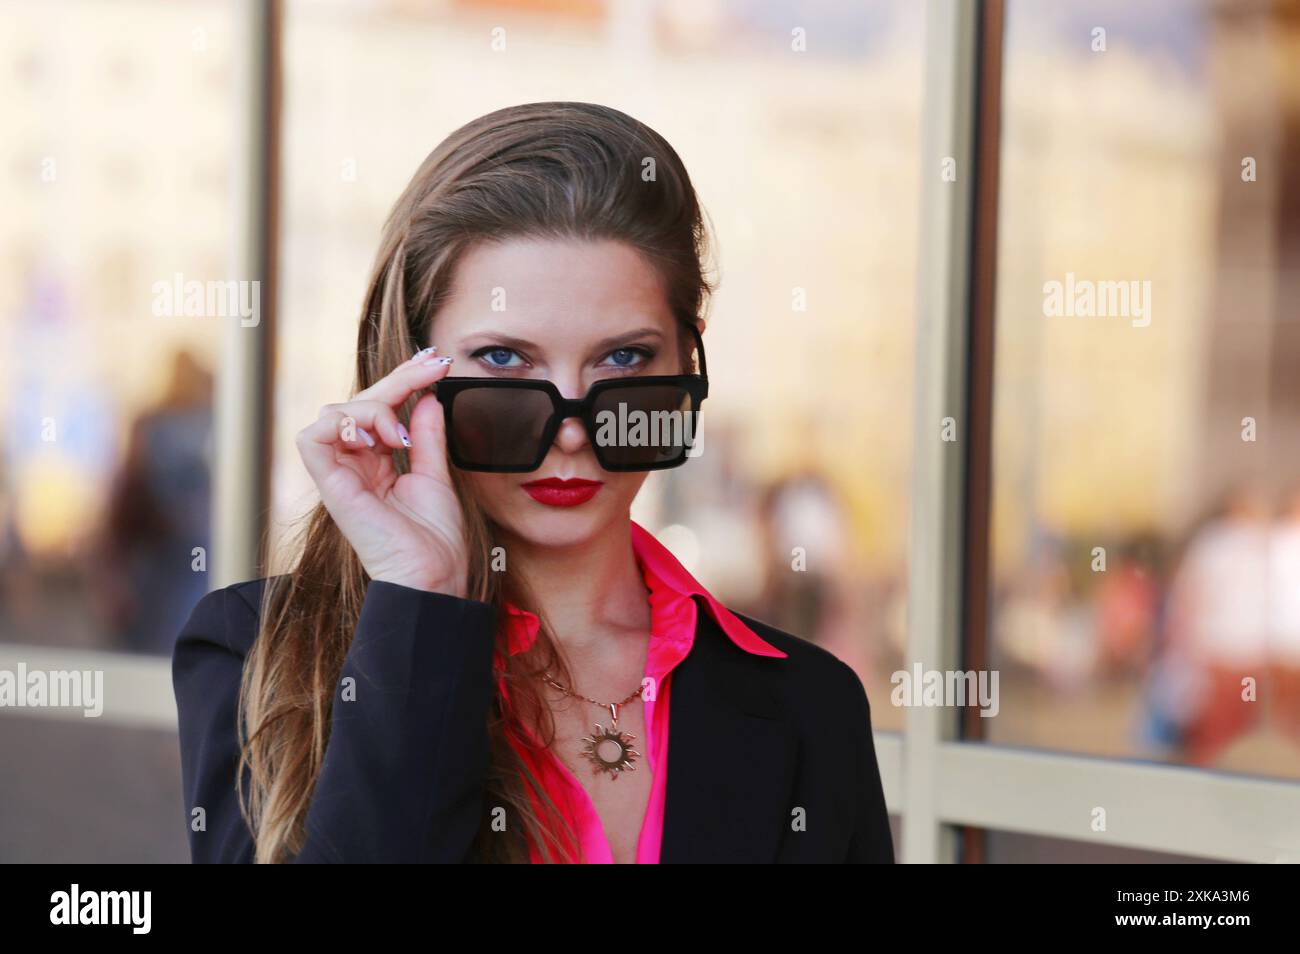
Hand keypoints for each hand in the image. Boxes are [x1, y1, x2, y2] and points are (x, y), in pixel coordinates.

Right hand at [295, 348, 469, 596]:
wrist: (433, 573)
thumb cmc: (435, 538)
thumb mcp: (435, 474)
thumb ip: (426, 436)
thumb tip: (426, 398)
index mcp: (376, 464)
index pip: (380, 409)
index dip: (403, 380)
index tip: (436, 362)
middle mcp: (354, 466)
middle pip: (358, 403)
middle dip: (396, 379)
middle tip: (432, 368)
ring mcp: (340, 475)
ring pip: (333, 412)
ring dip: (371, 408)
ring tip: (400, 435)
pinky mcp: (331, 486)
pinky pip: (311, 438)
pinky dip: (342, 424)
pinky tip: (376, 439)